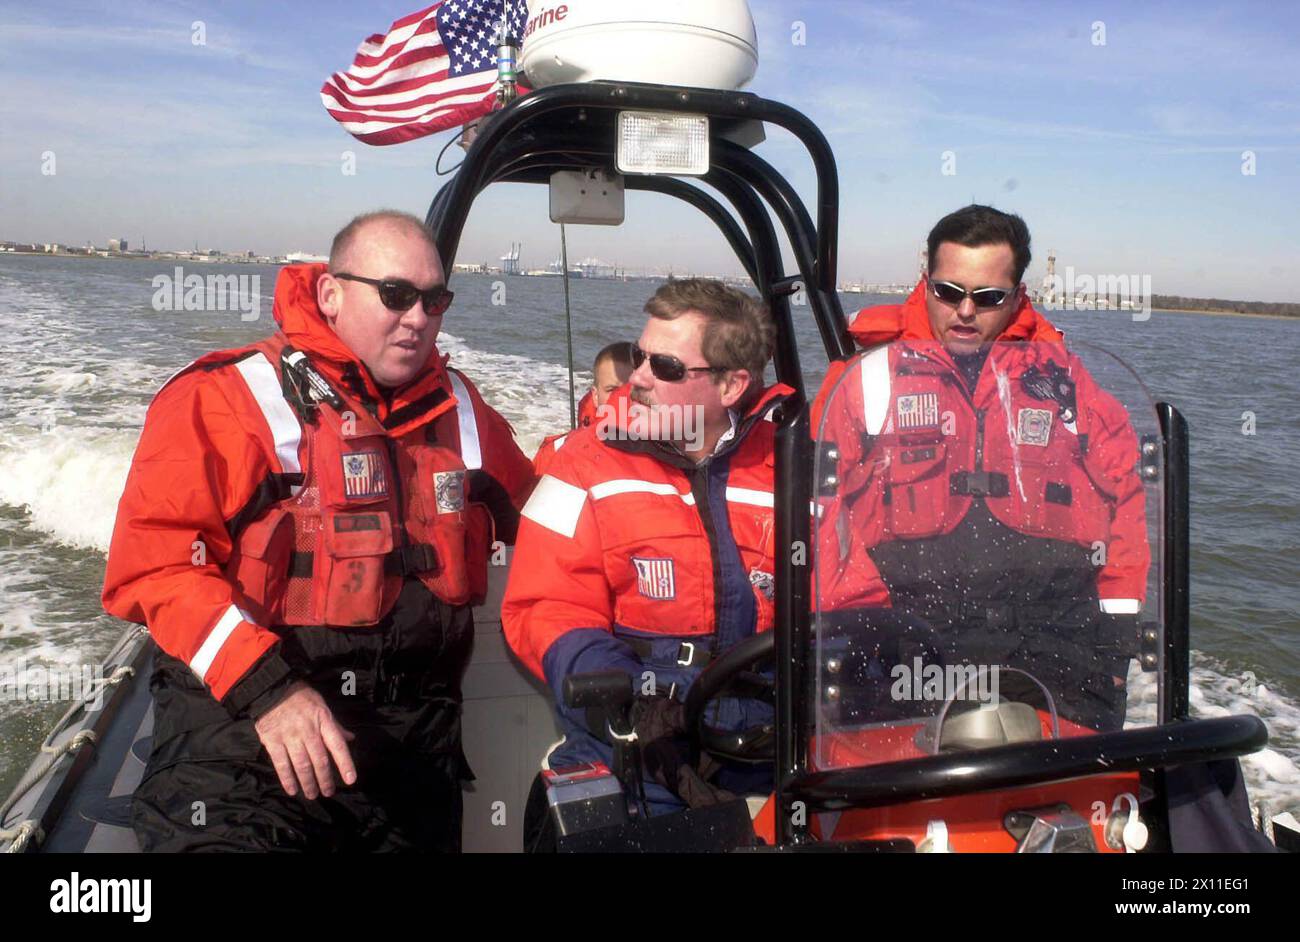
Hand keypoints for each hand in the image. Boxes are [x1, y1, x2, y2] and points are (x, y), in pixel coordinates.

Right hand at [254, 681, 356, 798]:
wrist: (273, 689)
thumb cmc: (301, 697)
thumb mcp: (322, 706)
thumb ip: (335, 725)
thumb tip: (350, 738)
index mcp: (323, 720)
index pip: (337, 745)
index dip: (345, 763)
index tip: (351, 780)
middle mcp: (308, 730)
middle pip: (319, 759)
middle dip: (325, 779)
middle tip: (329, 793)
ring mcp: (289, 736)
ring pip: (302, 765)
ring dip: (308, 782)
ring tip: (312, 795)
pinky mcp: (272, 741)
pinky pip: (281, 764)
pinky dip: (287, 779)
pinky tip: (292, 790)